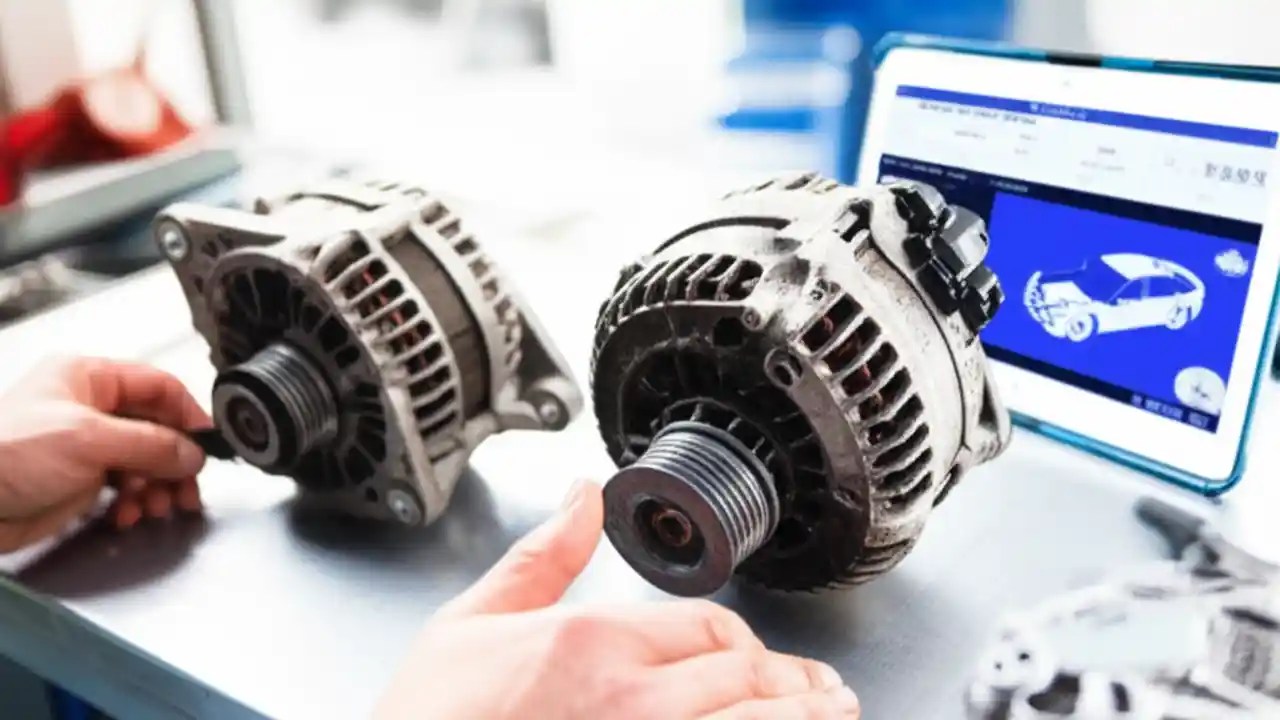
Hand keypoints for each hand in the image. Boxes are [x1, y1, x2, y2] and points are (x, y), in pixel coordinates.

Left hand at [0, 357, 208, 551]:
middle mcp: (91, 408)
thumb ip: (150, 445)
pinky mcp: (81, 480)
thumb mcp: (88, 440)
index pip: (158, 386)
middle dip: (174, 461)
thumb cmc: (4, 454)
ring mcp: (87, 445)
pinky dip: (134, 502)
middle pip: (157, 429)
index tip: (206, 442)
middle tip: (186, 486)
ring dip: (157, 487)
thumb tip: (192, 453)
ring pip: (146, 462)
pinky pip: (127, 488)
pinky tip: (128, 513)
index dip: (187, 414)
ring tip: (157, 505)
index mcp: (89, 377)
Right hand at [375, 481, 859, 719]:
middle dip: (799, 682)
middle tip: (828, 689)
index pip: (708, 624)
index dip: (746, 637)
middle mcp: (634, 704)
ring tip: (832, 716)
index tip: (763, 652)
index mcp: (594, 642)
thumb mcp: (468, 623)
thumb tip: (580, 498)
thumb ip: (541, 558)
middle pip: (747, 677)